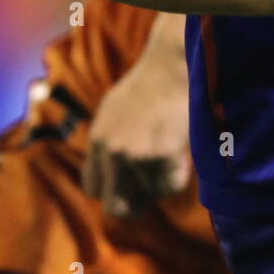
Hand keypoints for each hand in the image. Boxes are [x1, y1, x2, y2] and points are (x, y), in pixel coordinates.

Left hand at [82, 12, 190, 216]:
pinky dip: (179, 177)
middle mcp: (112, 151)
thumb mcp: (112, 111)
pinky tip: (182, 156)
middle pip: (115, 206)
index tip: (127, 186)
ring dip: (161, 184)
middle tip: (149, 194)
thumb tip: (107, 176)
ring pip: (149, 196)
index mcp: (98, 140)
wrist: (172, 66)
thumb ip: (106, 142)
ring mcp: (136, 155)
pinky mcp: (162, 154)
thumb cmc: (148, 85)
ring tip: (170, 157)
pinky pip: (171, 187)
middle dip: (133, 205)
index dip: (111, 191)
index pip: (92, 188)